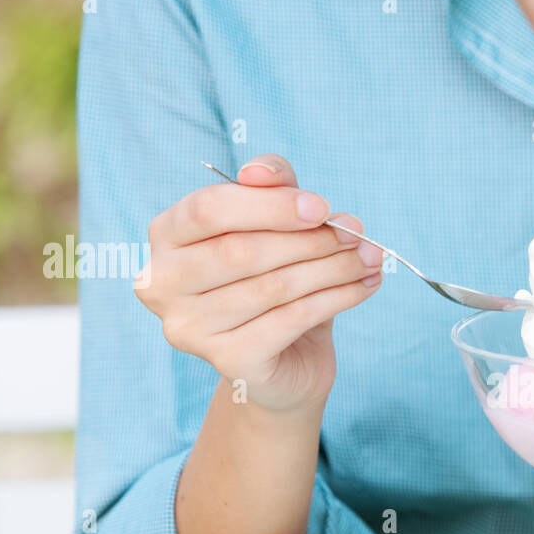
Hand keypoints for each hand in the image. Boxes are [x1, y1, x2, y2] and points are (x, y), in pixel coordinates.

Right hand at [136, 154, 383, 412]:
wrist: (286, 360)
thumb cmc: (273, 276)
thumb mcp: (275, 222)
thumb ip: (271, 186)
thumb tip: (260, 172)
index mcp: (166, 236)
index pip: (208, 209)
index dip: (270, 205)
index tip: (322, 207)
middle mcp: (164, 284)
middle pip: (243, 251)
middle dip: (311, 240)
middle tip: (357, 234)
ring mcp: (190, 328)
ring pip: (274, 287)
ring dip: (333, 268)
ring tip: (369, 258)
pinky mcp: (230, 361)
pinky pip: (292, 319)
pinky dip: (337, 298)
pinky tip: (364, 286)